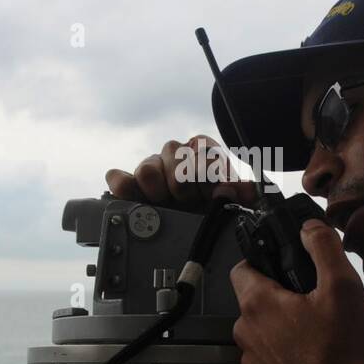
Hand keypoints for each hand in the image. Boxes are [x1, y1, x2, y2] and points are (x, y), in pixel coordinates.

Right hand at [105, 134, 257, 213]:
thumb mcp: (233, 196)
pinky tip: (133, 199)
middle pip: (173, 157)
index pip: (202, 146)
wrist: (193, 218)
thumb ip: (241, 191)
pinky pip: (119, 179)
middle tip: (190, 200)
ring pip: (148, 168)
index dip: (208, 171)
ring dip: (157, 189)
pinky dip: (123, 187)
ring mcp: (151, 167)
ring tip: (165, 202)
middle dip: (184, 184)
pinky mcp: (130, 184)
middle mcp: (175, 153)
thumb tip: (245, 191)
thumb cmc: (214, 203)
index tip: (214, 190)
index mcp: (203, 149)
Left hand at [229, 218, 363, 363]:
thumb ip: (323, 248)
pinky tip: (319, 354)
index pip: (241, 267)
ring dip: (288, 325)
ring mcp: (253, 359)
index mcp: (257, 303)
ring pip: (266, 328)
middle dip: (283, 295)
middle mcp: (246, 331)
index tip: (282, 262)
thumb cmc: (337, 354)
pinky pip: (274, 355)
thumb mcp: (341, 287)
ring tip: (322, 330)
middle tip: (315, 299)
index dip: (262, 259)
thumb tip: (310, 228)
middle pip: (257, 298)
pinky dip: (292, 352)